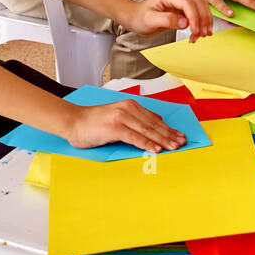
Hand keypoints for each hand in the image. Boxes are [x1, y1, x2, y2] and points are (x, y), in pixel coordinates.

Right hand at [63, 99, 186, 153]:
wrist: (72, 121)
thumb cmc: (94, 122)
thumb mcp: (118, 116)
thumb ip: (135, 119)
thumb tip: (156, 121)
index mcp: (130, 105)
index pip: (154, 119)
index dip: (169, 128)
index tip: (180, 136)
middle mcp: (128, 109)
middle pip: (154, 124)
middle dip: (169, 135)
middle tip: (182, 143)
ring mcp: (121, 117)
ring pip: (147, 130)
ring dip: (162, 140)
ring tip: (174, 147)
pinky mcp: (114, 127)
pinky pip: (134, 137)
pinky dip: (147, 144)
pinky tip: (156, 149)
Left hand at [124, 0, 212, 40]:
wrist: (136, 18)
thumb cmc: (140, 18)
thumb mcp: (150, 20)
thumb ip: (167, 20)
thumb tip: (184, 23)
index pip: (188, 3)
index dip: (194, 17)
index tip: (195, 30)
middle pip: (198, 4)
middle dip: (203, 20)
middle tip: (202, 35)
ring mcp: (182, 1)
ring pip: (201, 8)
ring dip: (204, 22)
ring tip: (201, 36)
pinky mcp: (184, 8)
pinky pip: (198, 14)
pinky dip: (201, 24)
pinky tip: (198, 33)